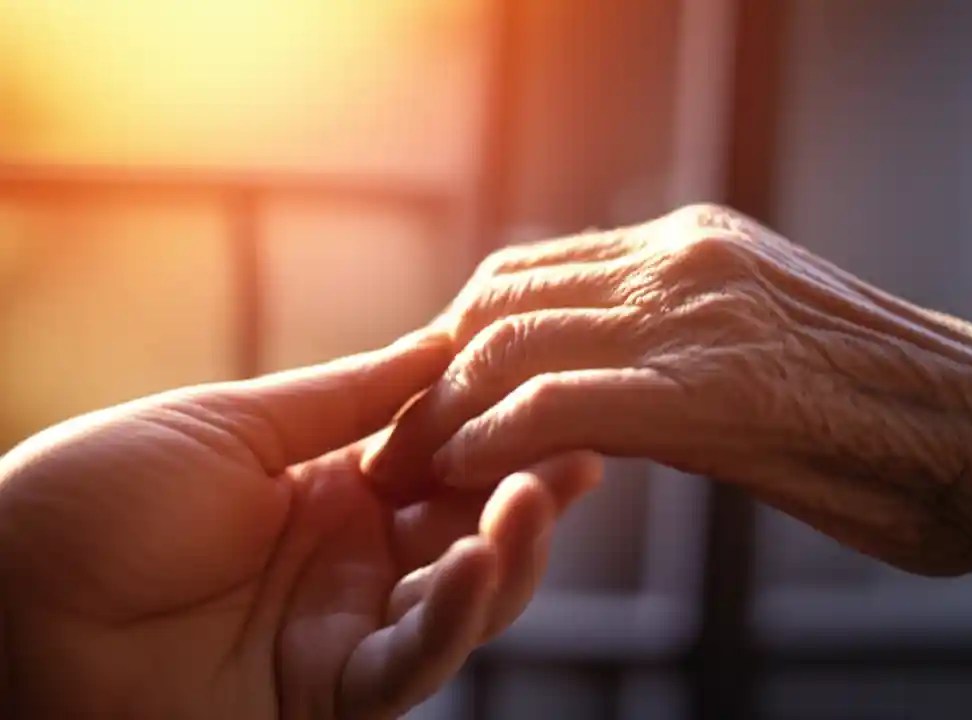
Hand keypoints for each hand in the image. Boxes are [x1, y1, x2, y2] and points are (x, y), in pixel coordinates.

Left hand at [0, 334, 600, 718]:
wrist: (5, 594)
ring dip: (509, 555)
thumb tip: (439, 341)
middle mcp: (349, 569)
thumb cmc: (97, 497)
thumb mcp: (233, 426)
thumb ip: (346, 399)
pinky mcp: (324, 698)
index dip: (498, 436)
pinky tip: (478, 561)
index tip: (557, 394)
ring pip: (460, 607)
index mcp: (329, 496)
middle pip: (468, 536)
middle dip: (527, 497)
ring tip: (538, 497)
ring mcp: (340, 636)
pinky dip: (452, 619)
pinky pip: (408, 664)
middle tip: (583, 450)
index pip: (441, 465)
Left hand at [366, 204, 971, 577]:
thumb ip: (681, 351)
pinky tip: (468, 477)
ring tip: (413, 472)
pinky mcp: (707, 387)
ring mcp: (696, 314)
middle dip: (434, 371)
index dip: (466, 336)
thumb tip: (601, 395)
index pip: (534, 270)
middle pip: (503, 297)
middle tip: (400, 440)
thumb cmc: (893, 423)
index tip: (436, 397)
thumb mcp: (770, 355)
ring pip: (512, 342)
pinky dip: (494, 440)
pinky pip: (555, 404)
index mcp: (698, 246)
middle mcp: (685, 259)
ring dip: (445, 412)